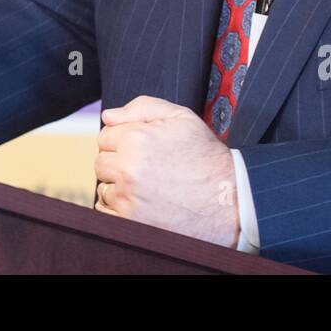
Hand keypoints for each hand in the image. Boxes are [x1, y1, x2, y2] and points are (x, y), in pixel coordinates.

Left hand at [94, 95, 239, 247]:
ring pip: (103, 187)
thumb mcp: (181, 118)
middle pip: (100, 162)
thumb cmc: (206, 157)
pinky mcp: (130, 223)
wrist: (230, 200)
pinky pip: (104, 211)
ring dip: (118, 186)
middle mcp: (128, 169)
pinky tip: (141, 203)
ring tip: (148, 187)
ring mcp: (128, 199)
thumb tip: (108, 116)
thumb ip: (142, 108)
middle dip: (118, 162)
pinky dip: (117, 208)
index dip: (123, 140)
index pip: (105, 135)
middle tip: (146, 168)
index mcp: (136, 139)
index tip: (142, 148)